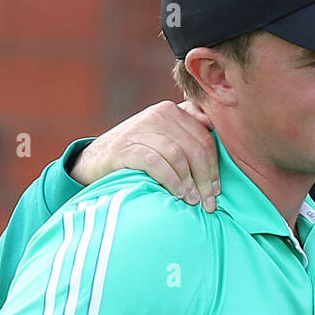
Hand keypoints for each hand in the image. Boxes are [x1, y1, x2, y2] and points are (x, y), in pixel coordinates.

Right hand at [69, 101, 220, 211]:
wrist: (95, 160)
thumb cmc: (137, 154)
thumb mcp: (164, 140)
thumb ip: (188, 137)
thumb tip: (219, 148)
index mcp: (173, 111)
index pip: (205, 139)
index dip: (215, 168)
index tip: (217, 192)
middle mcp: (158, 114)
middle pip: (195, 148)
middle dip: (205, 179)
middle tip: (208, 203)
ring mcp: (140, 128)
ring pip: (178, 155)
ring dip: (189, 182)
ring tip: (192, 201)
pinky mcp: (125, 146)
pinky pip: (156, 163)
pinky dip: (170, 180)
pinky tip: (177, 195)